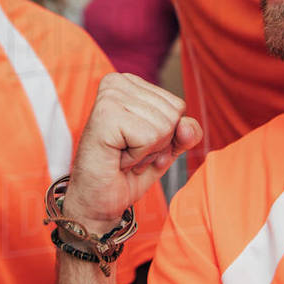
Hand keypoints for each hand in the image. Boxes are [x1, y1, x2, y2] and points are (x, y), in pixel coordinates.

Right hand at [64, 73, 201, 230]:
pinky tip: (117, 158)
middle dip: (157, 144)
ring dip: (146, 152)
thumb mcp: (166, 148)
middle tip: (128, 152)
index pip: (178, 106)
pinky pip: (149, 137)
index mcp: (130, 82)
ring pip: (163, 126)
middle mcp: (117, 82)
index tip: (136, 143)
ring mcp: (110, 96)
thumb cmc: (127, 172)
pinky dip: (137, 157)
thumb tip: (186, 125)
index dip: (165, 135)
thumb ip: (186, 132)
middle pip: (173, 114)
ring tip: (122, 155)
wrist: (97, 201)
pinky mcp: (106, 115)